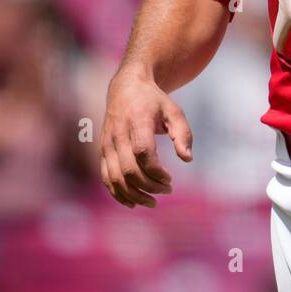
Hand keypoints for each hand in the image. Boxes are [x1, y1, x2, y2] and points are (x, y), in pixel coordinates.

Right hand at [98, 68, 191, 208]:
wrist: (126, 89)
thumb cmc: (154, 102)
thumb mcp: (174, 111)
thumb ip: (183, 133)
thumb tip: (187, 158)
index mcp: (137, 121)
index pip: (143, 152)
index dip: (157, 170)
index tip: (171, 178)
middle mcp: (118, 134)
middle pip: (129, 170)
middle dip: (150, 186)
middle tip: (168, 190)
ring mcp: (107, 144)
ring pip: (115, 178)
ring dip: (134, 195)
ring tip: (153, 202)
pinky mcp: (102, 152)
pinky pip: (106, 178)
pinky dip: (118, 194)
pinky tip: (134, 202)